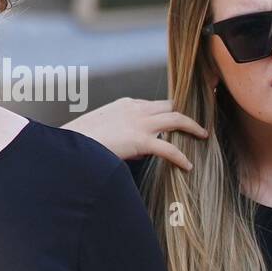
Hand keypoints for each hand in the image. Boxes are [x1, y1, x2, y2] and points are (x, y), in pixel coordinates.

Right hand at [62, 97, 207, 168]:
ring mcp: (139, 123)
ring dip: (192, 127)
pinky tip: (187, 166)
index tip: (177, 119)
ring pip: (176, 119)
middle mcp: (135, 109)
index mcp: (125, 104)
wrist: (69, 144)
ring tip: (202, 135)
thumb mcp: (103, 129)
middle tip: (198, 123)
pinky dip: (181, 157)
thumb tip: (137, 150)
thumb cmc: (81, 140)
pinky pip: (169, 148)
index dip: (167, 112)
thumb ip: (122, 133)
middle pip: (170, 106)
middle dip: (186, 113)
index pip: (154, 104)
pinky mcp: (140, 140)